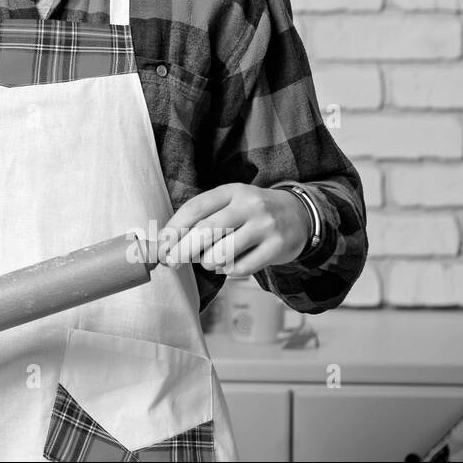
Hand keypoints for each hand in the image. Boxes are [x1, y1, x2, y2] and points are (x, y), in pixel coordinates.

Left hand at [155, 183, 309, 277]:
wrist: (300, 215)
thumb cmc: (252, 213)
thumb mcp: (230, 203)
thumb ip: (202, 218)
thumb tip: (167, 243)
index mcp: (231, 191)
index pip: (195, 208)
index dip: (174, 228)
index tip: (161, 245)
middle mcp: (249, 205)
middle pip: (206, 231)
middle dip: (183, 250)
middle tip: (172, 261)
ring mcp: (265, 226)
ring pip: (222, 253)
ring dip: (207, 262)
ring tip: (208, 261)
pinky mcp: (277, 247)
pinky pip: (242, 267)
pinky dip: (228, 271)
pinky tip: (228, 265)